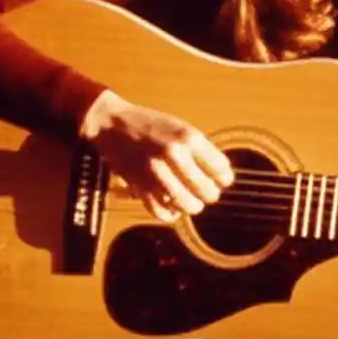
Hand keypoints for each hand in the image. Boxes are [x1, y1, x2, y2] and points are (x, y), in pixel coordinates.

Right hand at [79, 89, 233, 221]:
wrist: (112, 125)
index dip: (225, 178)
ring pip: (188, 205)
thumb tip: (220, 176)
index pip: (220, 169)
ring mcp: (156, 174)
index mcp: (188, 137)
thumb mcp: (181, 127)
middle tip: (208, 192)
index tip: (223, 180)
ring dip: (193, 205)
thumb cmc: (151, 124)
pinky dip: (171, 214)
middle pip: (207, 191)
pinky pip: (163, 213)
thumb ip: (200, 150)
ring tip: (192, 199)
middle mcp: (174, 155)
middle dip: (211, 194)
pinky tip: (174, 207)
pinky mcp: (140, 188)